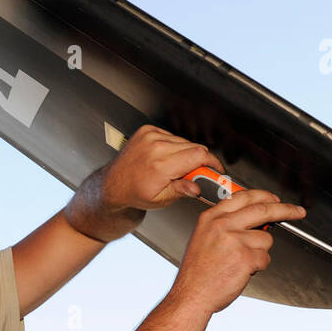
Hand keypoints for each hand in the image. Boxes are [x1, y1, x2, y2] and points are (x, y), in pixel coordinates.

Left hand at [103, 125, 224, 211]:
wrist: (114, 184)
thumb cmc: (134, 193)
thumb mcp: (160, 199)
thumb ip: (182, 191)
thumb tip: (197, 187)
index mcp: (160, 165)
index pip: (198, 155)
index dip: (212, 163)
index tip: (217, 170)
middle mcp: (155, 147)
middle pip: (194, 147)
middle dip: (200, 162)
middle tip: (195, 175)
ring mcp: (150, 136)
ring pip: (184, 141)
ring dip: (186, 154)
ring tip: (176, 169)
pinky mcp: (147, 130)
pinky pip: (172, 136)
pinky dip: (174, 147)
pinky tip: (166, 158)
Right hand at [169, 188, 305, 314]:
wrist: (192, 294)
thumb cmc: (197, 272)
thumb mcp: (203, 238)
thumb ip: (225, 225)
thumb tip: (254, 221)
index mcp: (211, 218)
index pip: (243, 197)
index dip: (263, 196)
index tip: (275, 199)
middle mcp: (223, 225)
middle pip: (263, 209)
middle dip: (285, 209)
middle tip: (296, 212)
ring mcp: (235, 240)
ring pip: (266, 239)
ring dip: (260, 252)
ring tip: (241, 263)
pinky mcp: (246, 256)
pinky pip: (265, 258)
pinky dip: (258, 266)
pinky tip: (241, 271)